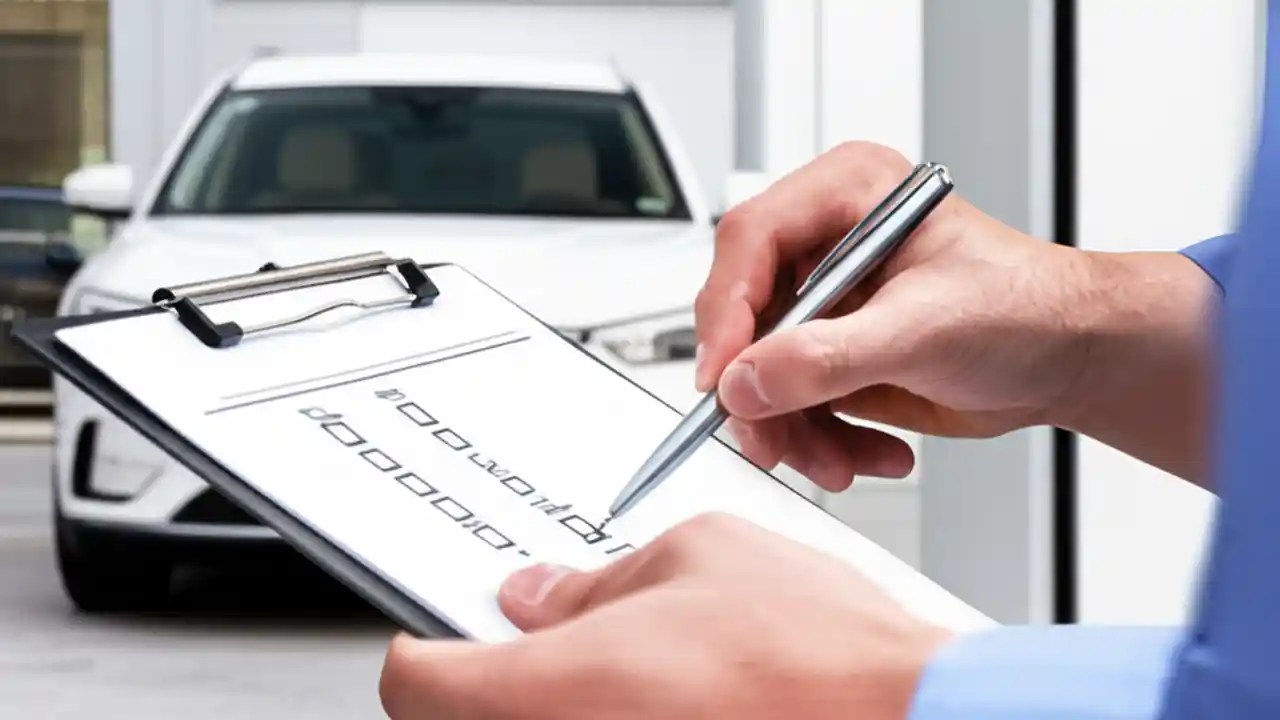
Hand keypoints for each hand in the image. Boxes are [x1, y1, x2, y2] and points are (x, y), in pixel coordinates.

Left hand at [379, 513, 950, 719]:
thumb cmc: (820, 655)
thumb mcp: (695, 557)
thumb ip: (598, 580)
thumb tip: (546, 595)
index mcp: (542, 695)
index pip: (412, 679)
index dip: (426, 639)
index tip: (446, 625)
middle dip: (490, 674)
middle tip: (538, 635)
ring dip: (553, 700)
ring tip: (617, 663)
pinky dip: (605, 719)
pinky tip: (659, 698)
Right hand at [695, 141, 1211, 487]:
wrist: (1070, 357)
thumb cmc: (1029, 307)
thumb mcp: (926, 327)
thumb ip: (829, 356)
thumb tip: (746, 382)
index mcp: (846, 195)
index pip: (750, 241)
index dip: (727, 313)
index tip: (723, 379)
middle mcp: (826, 242)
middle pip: (745, 314)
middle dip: (761, 390)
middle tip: (771, 439)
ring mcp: (827, 300)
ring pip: (761, 371)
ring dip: (795, 429)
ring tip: (841, 461)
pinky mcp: (832, 350)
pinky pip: (792, 402)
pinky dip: (823, 440)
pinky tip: (871, 452)